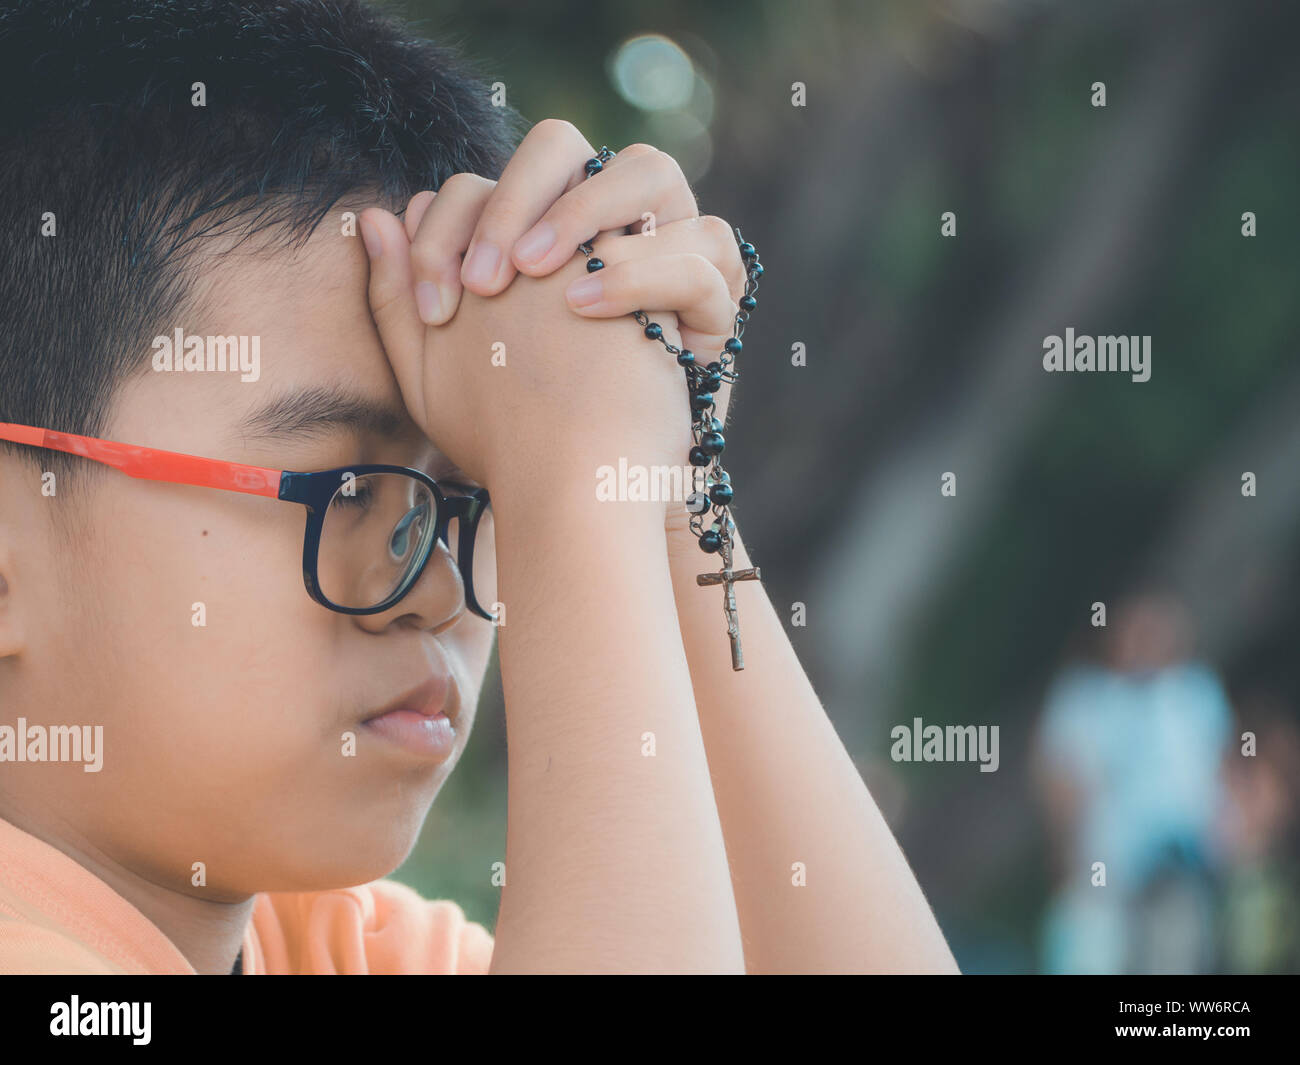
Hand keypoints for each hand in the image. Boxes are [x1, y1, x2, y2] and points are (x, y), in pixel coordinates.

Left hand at [366, 120, 749, 516]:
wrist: (588, 502)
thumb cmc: (511, 441)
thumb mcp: (436, 380)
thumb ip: (398, 301)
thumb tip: (374, 215)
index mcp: (526, 240)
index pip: (485, 181)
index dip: (453, 225)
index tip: (438, 306)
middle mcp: (596, 232)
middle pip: (562, 147)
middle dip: (517, 196)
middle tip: (488, 280)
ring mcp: (659, 255)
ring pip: (648, 171)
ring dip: (584, 208)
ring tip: (538, 274)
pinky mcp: (708, 300)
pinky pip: (701, 245)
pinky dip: (643, 266)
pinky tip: (587, 308)